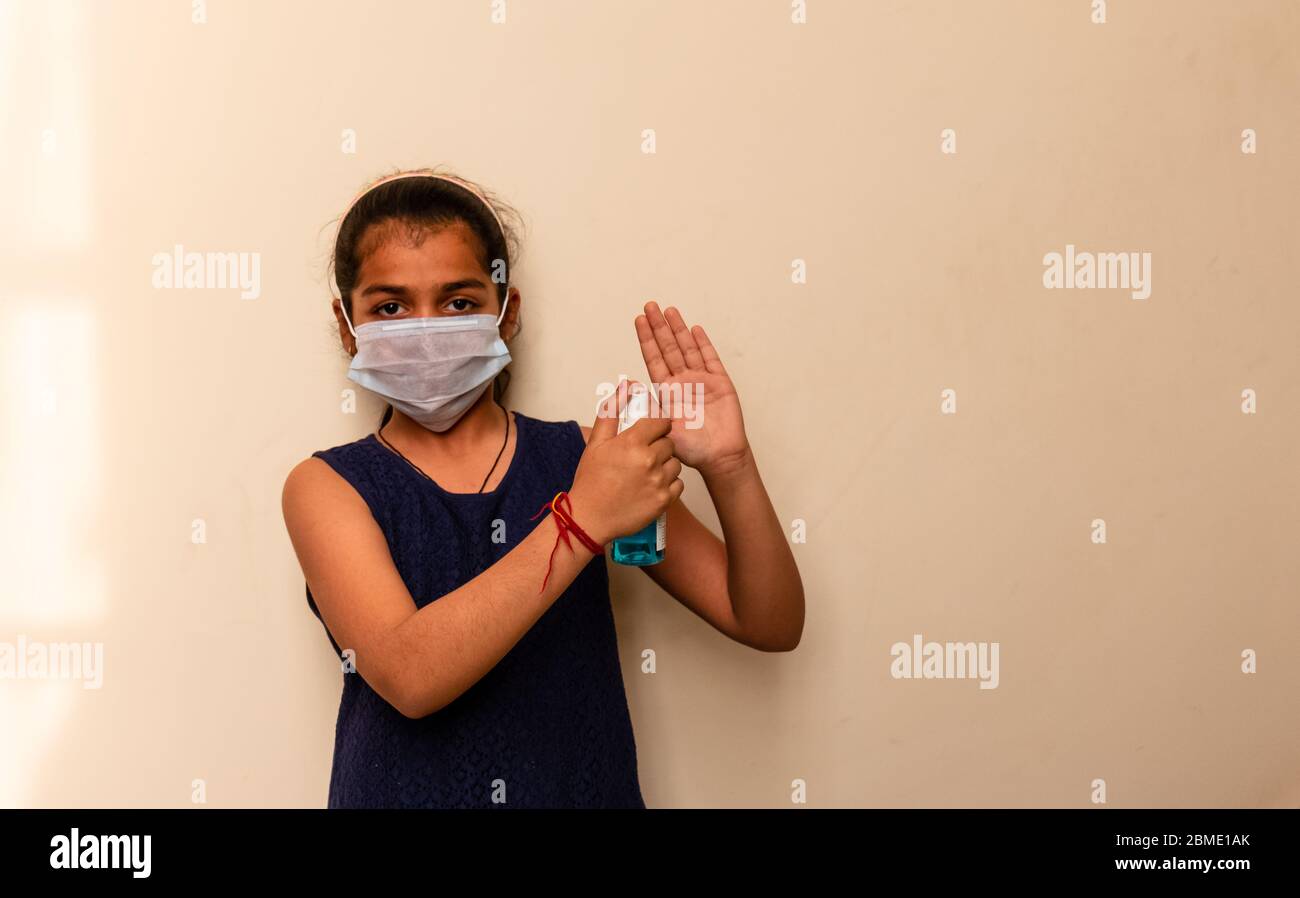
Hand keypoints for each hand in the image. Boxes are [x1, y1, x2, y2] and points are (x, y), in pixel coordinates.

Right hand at [568, 379, 683, 544]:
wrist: (589, 518)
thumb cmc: (591, 480)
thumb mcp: (597, 442)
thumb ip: (612, 411)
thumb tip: (625, 385)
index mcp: (633, 442)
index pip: (661, 422)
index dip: (656, 426)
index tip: (650, 433)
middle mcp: (649, 460)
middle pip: (669, 443)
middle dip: (659, 446)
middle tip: (643, 456)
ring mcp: (658, 481)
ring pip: (675, 464)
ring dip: (665, 465)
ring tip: (646, 473)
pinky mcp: (664, 500)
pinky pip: (678, 485)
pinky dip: (669, 485)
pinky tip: (652, 487)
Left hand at [635, 302, 749, 477]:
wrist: (719, 457)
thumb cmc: (692, 449)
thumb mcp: (663, 430)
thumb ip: (651, 409)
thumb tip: (635, 390)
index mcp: (667, 392)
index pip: (654, 359)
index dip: (647, 339)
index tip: (639, 321)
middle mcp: (683, 382)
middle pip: (669, 348)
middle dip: (659, 327)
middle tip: (650, 306)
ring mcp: (702, 380)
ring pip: (688, 349)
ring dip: (678, 330)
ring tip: (670, 311)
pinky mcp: (720, 383)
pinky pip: (711, 359)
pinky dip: (703, 344)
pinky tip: (695, 330)